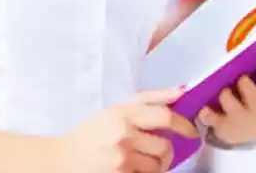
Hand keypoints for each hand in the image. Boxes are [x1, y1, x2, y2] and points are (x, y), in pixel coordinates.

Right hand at [50, 88, 199, 172]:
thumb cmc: (92, 133)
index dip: (184, 125)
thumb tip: (181, 91)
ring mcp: (122, 159)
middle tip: (159, 153)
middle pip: (165, 147)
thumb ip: (150, 99)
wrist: (63, 159)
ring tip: (143, 163)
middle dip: (167, 152)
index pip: (165, 116)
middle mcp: (123, 135)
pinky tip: (132, 169)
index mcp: (123, 113)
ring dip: (157, 167)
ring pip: (158, 166)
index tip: (192, 132)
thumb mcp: (116, 110)